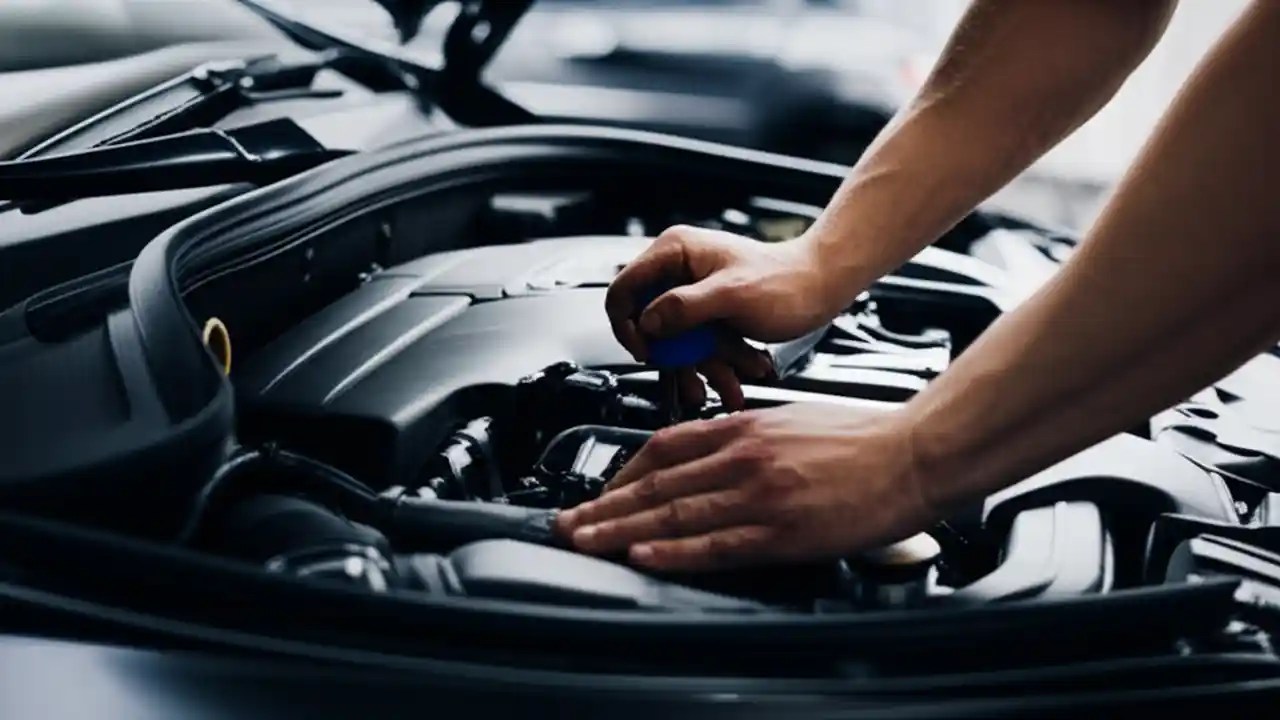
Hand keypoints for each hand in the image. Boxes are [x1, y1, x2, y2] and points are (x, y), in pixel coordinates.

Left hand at [553, 404, 937, 571]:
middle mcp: (742, 457)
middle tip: (567, 522)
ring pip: (674, 513)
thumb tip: (710, 448)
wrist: (912, 454)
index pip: (664, 446)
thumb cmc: (861, 437)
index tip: (601, 490)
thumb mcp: (790, 418)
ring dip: (622, 529)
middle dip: (605, 504)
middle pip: (656, 482)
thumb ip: (746, 432)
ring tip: (585, 541)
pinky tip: (644, 554)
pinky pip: (715, 544)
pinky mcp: (780, 530)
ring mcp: (759, 495)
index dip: (623, 471)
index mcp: (744, 427)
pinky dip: (675, 550)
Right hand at [606, 225, 847, 409]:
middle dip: (677, 360)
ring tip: (726, 390)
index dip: (628, 326)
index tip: (647, 353)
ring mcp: (693, 294)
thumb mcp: (731, 295)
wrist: (822, 287)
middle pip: (651, 324)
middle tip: (694, 384)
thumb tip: (648, 324)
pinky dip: (717, 366)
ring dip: (701, 370)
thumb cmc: (786, 281)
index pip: (624, 290)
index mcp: (675, 252)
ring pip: (678, 343)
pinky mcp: (709, 314)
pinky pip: (699, 346)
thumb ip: (684, 308)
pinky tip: (736, 382)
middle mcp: (678, 271)